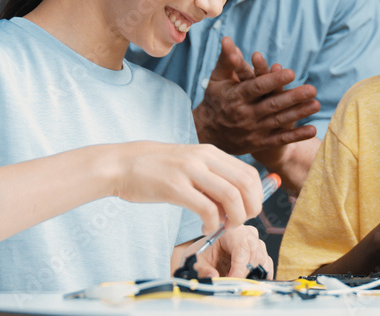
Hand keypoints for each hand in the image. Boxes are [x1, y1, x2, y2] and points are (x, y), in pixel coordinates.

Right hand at [113, 142, 262, 233]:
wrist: (122, 164)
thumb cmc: (157, 168)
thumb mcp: (190, 164)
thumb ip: (212, 177)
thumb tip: (237, 202)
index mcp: (211, 152)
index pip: (249, 174)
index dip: (256, 196)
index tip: (249, 211)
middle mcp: (204, 158)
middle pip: (245, 185)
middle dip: (250, 209)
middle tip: (240, 222)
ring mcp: (190, 171)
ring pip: (231, 196)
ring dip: (234, 218)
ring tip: (224, 226)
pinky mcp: (174, 187)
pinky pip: (207, 209)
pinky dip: (212, 224)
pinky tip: (205, 227)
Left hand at [184, 226, 273, 278]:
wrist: (207, 253)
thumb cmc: (203, 253)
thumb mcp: (196, 261)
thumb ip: (202, 269)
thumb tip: (213, 277)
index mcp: (231, 230)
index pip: (241, 248)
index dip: (238, 268)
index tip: (232, 281)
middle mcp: (247, 234)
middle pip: (255, 254)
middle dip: (245, 273)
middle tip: (234, 286)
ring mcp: (256, 243)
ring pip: (263, 260)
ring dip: (253, 275)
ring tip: (240, 285)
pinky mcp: (262, 253)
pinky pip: (267, 265)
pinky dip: (261, 276)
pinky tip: (251, 283)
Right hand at [194, 37, 319, 154]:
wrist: (208, 133)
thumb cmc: (215, 100)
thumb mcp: (217, 79)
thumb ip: (227, 60)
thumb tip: (228, 39)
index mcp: (237, 97)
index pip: (257, 87)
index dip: (273, 80)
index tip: (290, 72)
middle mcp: (246, 114)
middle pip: (272, 105)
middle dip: (293, 97)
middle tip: (312, 89)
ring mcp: (253, 130)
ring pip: (279, 121)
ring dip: (299, 114)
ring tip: (316, 105)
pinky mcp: (259, 143)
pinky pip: (280, 139)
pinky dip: (296, 136)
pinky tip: (312, 130)